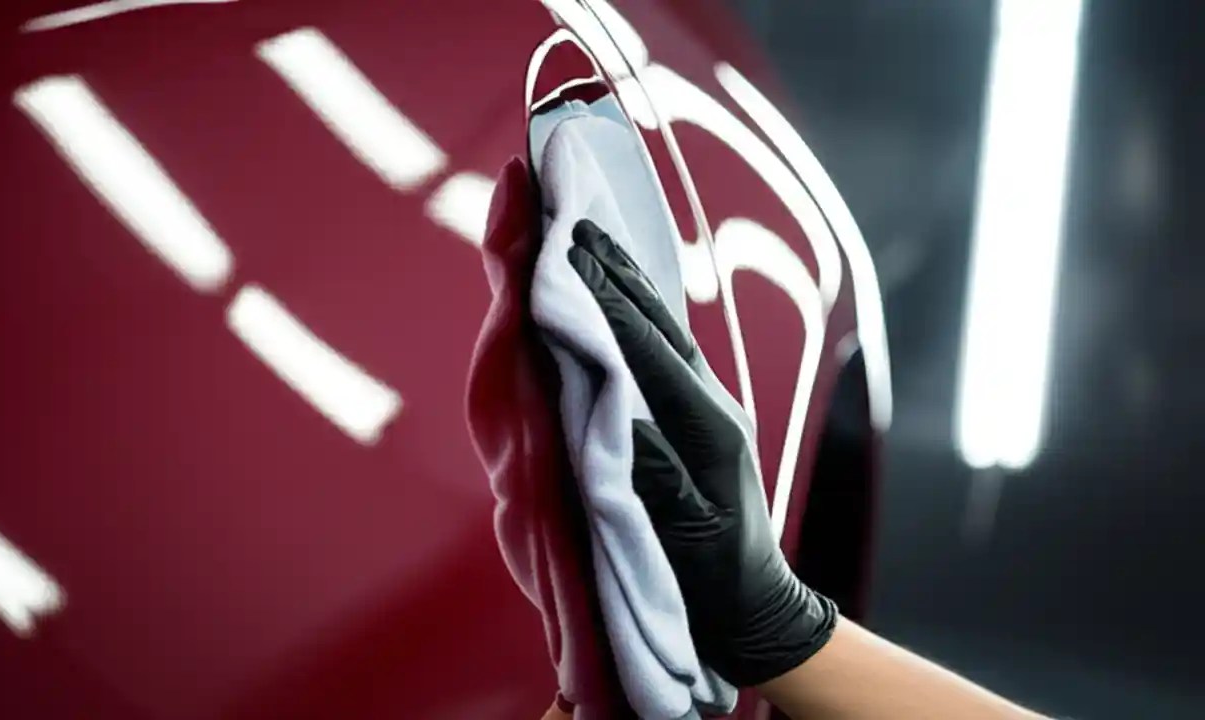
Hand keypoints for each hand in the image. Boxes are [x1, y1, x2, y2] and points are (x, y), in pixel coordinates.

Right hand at [567, 219, 837, 686]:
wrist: (753, 606)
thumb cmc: (712, 581)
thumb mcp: (680, 534)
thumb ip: (646, 471)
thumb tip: (601, 414)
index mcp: (707, 427)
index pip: (647, 349)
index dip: (606, 299)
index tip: (568, 250)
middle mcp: (712, 404)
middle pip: (657, 322)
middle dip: (613, 269)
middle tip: (569, 219)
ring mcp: (710, 406)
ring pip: (662, 328)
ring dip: (625, 279)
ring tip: (588, 235)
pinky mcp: (700, 416)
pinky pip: (663, 350)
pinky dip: (634, 312)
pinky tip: (617, 290)